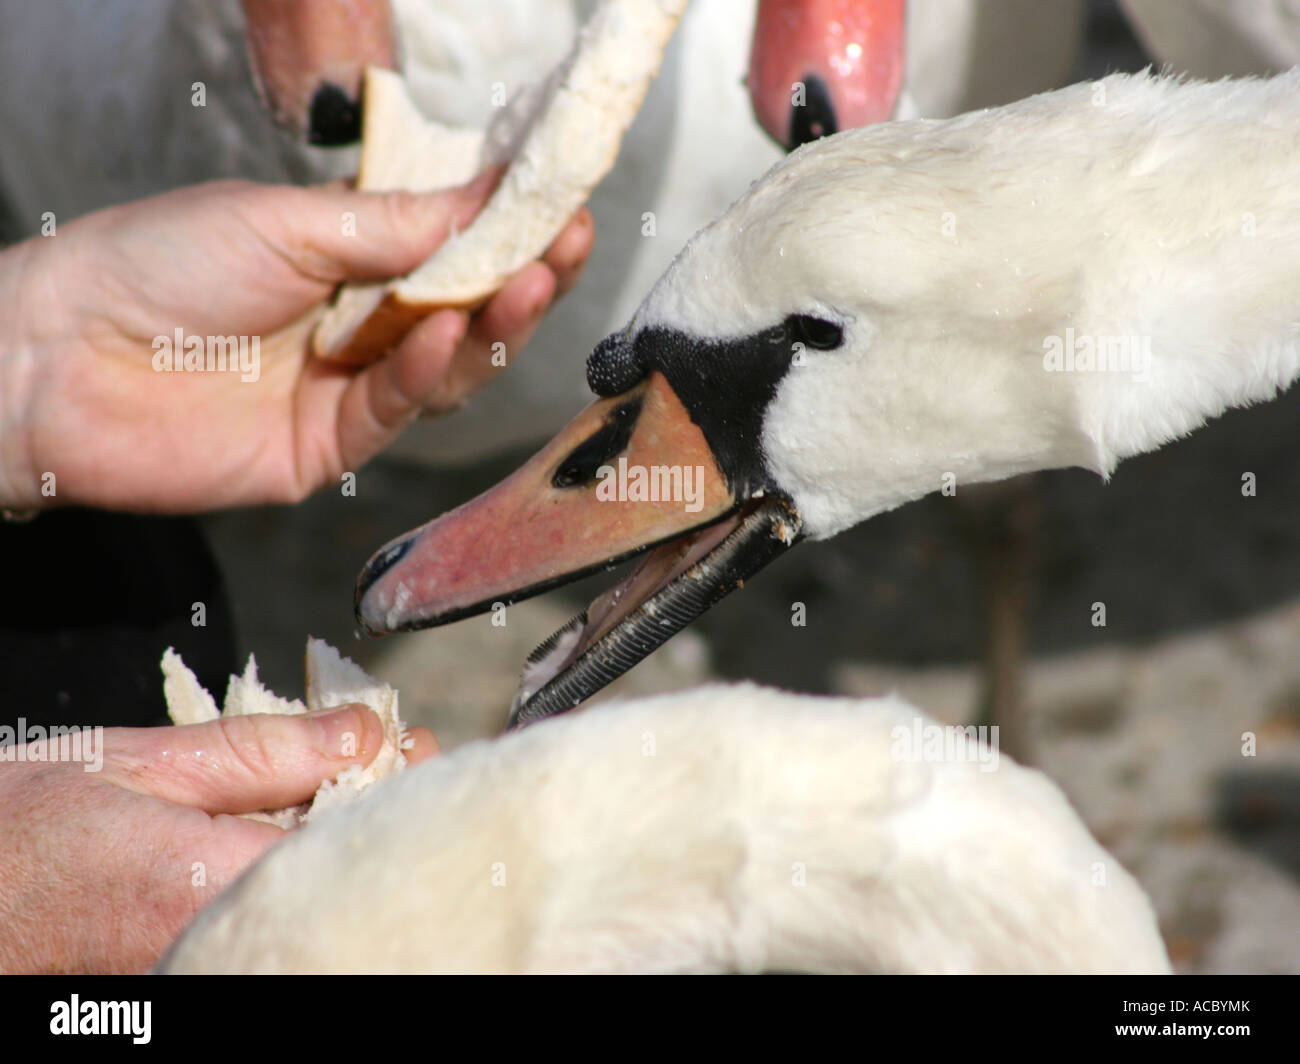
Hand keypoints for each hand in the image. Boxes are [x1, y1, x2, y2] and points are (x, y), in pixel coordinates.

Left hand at [0, 178, 593, 511]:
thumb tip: (491, 198)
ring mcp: (347, 389)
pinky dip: (424, 371)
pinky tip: (442, 331)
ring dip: (491, 324)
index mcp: (348, 258)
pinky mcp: (328, 448)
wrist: (61, 357)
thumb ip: (394, 226)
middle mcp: (358, 325)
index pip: (452, 247)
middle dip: (521, 279)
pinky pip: (395, 411)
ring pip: (448, 367)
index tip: (564, 207)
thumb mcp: (289, 222)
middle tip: (565, 246)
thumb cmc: (160, 263)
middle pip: (466, 310)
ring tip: (527, 281)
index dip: (510, 231)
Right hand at [0, 706, 437, 972]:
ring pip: (317, 908)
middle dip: (377, 816)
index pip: (349, 842)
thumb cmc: (16, 833)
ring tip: (344, 788)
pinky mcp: (195, 980)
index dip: (398, 790)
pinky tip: (292, 840)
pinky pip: (276, 928)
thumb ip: (257, 752)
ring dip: (342, 847)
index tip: (416, 746)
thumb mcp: (135, 764)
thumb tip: (364, 732)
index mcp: (203, 888)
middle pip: (343, 883)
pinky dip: (301, 880)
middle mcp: (216, 950)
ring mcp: (205, 974)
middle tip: (390, 761)